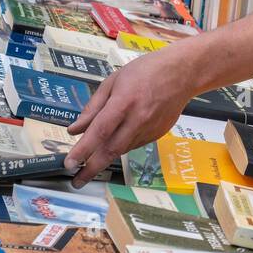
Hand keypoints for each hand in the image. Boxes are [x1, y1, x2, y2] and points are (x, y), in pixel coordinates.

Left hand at [64, 49, 191, 185]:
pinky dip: (122, 146)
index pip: (99, 131)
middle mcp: (137, 119)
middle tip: (76, 181)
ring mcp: (149, 129)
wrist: (183, 73)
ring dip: (105, 157)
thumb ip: (93, 107)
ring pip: (122, 150)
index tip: (69, 164)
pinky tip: (118, 139)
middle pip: (111, 150)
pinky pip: (134, 145)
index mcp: (124, 102)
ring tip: (92, 161)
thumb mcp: (113, 81)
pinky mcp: (158, 134)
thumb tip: (75, 129)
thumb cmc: (146, 71)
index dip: (82, 150)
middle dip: (91, 169)